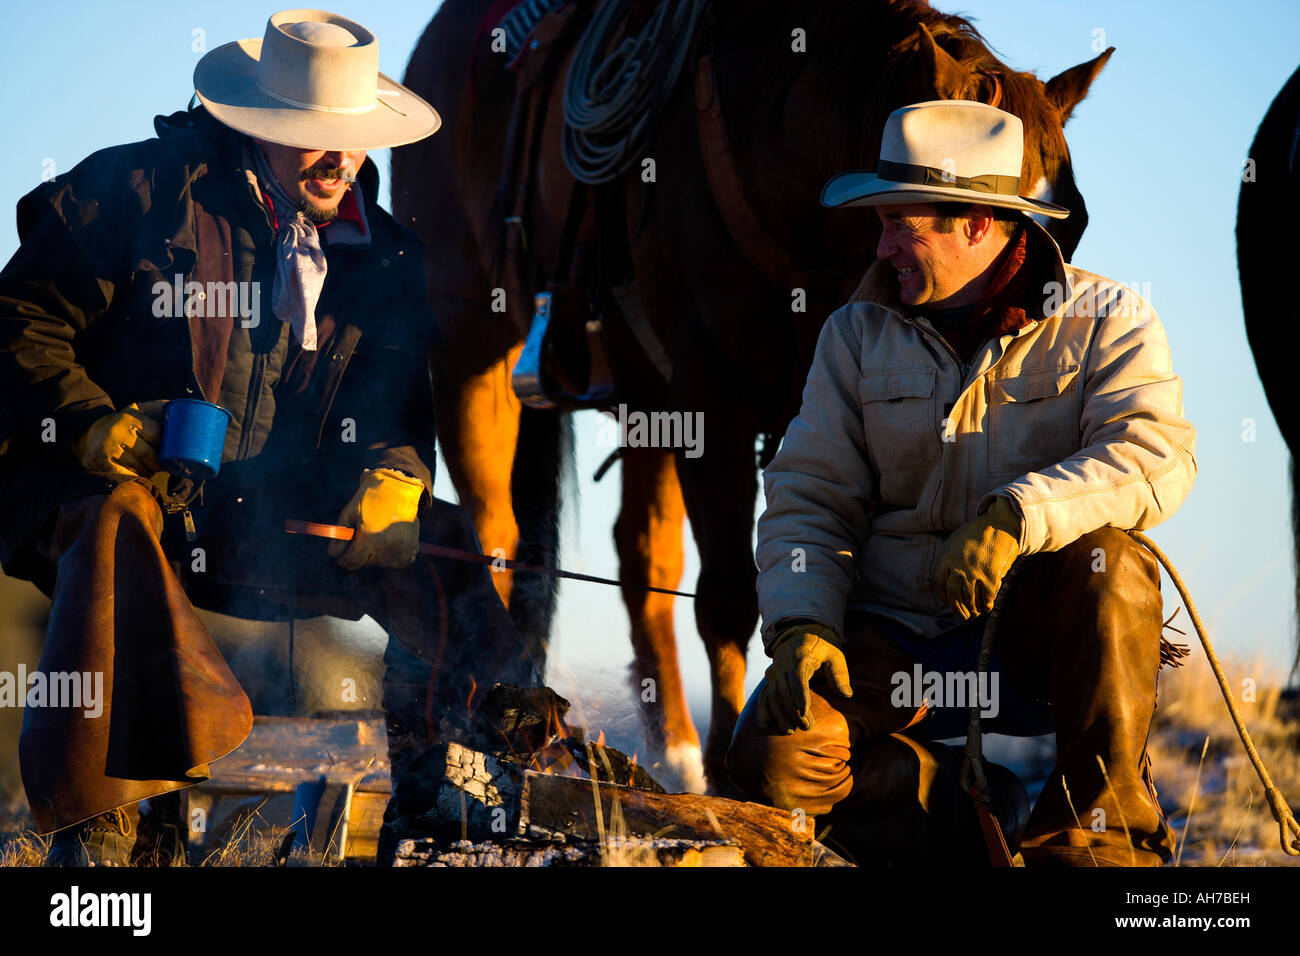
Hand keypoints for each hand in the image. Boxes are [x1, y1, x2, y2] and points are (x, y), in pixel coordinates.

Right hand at [72, 400, 168, 477]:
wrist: (88, 435)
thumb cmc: (123, 426)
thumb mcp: (137, 412)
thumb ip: (158, 409)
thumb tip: (183, 408)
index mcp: (129, 416)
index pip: (157, 434)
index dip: (166, 446)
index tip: (169, 451)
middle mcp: (117, 430)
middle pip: (149, 454)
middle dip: (158, 463)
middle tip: (160, 465)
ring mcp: (107, 447)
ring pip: (140, 467)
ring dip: (148, 471)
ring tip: (148, 468)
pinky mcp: (101, 462)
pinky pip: (127, 475)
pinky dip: (135, 476)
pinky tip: (135, 472)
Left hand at [328, 468, 424, 570]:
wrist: (398, 488)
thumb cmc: (369, 499)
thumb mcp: (349, 514)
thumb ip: (340, 537)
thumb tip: (333, 554)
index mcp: (369, 538)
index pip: (352, 561)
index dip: (344, 560)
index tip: (341, 558)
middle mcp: (386, 546)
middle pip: (366, 563)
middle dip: (360, 554)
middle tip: (361, 539)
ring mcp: (401, 548)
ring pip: (381, 563)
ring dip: (376, 555)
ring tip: (377, 536)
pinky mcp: (412, 548)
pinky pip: (397, 562)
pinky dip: (391, 556)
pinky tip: (390, 541)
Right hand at [755, 624, 851, 733]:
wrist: (798, 637)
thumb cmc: (821, 649)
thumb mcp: (834, 655)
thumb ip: (840, 674)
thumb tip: (847, 694)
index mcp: (800, 657)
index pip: (798, 678)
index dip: (800, 695)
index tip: (804, 711)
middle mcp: (782, 665)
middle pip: (785, 691)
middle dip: (794, 711)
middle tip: (807, 727)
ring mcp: (774, 673)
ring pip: (773, 696)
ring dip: (780, 714)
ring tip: (791, 730)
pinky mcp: (769, 680)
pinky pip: (764, 696)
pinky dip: (763, 710)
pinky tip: (763, 725)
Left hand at [935, 496, 1022, 619]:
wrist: (999, 524)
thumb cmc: (976, 535)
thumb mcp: (954, 543)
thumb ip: (948, 561)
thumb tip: (944, 584)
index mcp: (945, 557)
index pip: (938, 583)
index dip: (943, 596)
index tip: (948, 601)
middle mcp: (957, 566)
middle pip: (952, 595)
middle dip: (957, 609)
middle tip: (963, 616)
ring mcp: (974, 572)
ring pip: (969, 599)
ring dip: (972, 610)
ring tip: (974, 614)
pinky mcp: (991, 576)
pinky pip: (986, 597)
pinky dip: (986, 605)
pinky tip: (987, 608)